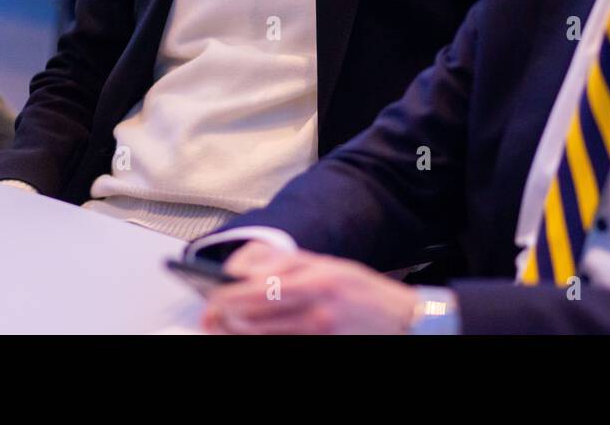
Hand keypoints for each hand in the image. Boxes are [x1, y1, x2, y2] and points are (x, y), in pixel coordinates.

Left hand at [200, 242, 419, 334]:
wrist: (399, 318)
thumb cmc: (362, 289)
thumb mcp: (327, 264)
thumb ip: (286, 263)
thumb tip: (244, 267)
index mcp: (315, 279)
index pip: (257, 288)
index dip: (227, 294)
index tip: (212, 293)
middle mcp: (315, 308)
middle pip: (252, 318)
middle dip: (223, 317)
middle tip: (210, 315)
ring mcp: (316, 332)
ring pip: (258, 336)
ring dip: (234, 332)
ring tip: (222, 326)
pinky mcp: (318, 347)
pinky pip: (277, 345)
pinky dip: (257, 340)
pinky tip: (248, 334)